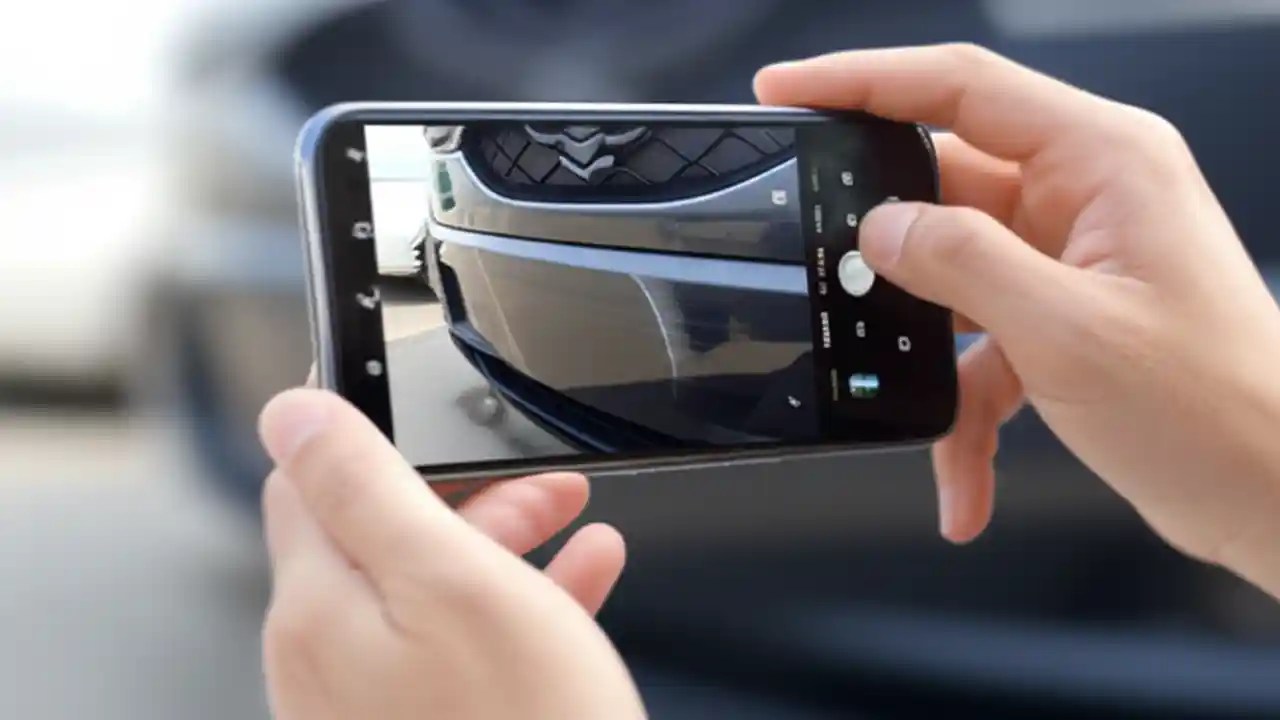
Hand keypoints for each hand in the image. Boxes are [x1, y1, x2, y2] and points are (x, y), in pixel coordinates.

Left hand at [258, 388, 645, 719]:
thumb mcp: (453, 580)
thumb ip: (364, 487)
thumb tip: (291, 412)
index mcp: (320, 613)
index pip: (310, 484)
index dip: (370, 434)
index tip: (429, 408)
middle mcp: (326, 665)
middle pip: (381, 538)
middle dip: (465, 496)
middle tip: (537, 482)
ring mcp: (368, 709)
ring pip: (427, 591)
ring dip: (501, 544)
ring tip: (570, 523)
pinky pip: (455, 650)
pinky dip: (514, 607)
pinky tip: (576, 587)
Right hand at [756, 45, 1279, 593]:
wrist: (1276, 496)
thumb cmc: (1219, 411)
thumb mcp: (1067, 332)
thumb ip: (962, 264)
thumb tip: (880, 228)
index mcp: (1102, 162)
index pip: (960, 89)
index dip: (863, 80)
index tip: (788, 90)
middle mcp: (1084, 198)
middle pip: (943, 185)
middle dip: (884, 242)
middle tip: (824, 270)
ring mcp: (1069, 261)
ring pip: (952, 279)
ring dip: (925, 352)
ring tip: (906, 400)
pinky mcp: (1059, 320)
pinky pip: (980, 348)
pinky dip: (962, 409)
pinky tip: (961, 474)